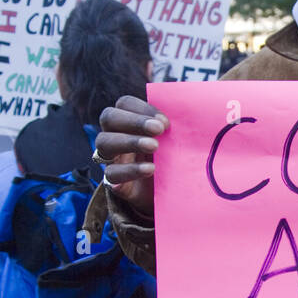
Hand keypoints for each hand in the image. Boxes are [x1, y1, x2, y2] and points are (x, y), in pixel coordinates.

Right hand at [96, 95, 169, 217]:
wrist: (168, 193)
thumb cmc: (171, 158)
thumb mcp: (174, 140)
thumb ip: (176, 125)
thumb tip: (194, 110)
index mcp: (128, 120)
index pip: (125, 103)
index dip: (143, 108)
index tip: (166, 122)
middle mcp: (114, 134)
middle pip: (108, 117)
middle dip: (134, 121)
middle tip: (159, 130)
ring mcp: (111, 157)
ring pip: (103, 142)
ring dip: (129, 141)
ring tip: (154, 147)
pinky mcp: (113, 181)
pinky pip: (112, 173)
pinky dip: (130, 170)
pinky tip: (149, 169)